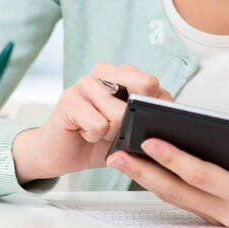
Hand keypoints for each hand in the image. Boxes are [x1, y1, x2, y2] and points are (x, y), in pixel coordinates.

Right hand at [12, 63, 172, 184]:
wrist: (61, 154)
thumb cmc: (98, 140)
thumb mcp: (130, 128)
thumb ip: (148, 116)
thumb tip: (168, 115)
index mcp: (123, 74)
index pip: (152, 84)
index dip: (152, 109)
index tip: (139, 122)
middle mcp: (104, 73)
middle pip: (143, 88)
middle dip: (134, 119)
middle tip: (116, 128)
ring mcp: (85, 83)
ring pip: (119, 113)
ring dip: (111, 133)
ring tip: (97, 131)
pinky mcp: (68, 99)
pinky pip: (98, 125)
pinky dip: (94, 138)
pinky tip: (84, 133)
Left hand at [106, 123, 228, 225]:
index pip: (201, 175)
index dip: (174, 159)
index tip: (149, 141)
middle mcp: (227, 212)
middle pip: (177, 192)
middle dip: (144, 173)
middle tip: (116, 155)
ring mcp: (218, 217)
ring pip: (175, 197)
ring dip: (146, 179)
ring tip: (120, 158)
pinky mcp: (213, 214)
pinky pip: (181, 198)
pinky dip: (160, 182)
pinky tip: (142, 166)